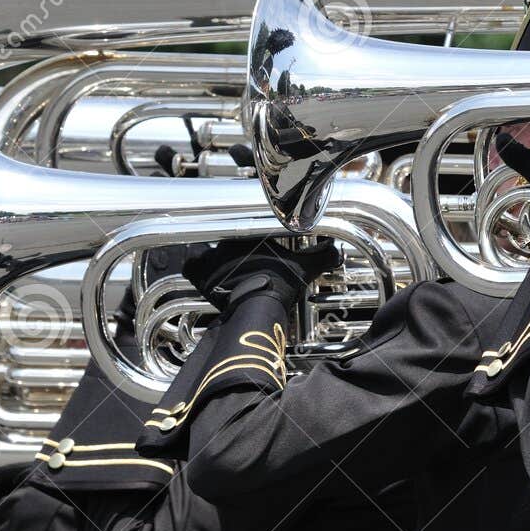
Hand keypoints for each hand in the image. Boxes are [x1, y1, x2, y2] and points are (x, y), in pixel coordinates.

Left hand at [179, 237, 341, 311]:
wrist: (258, 306)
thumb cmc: (280, 284)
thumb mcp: (305, 269)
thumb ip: (323, 256)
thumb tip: (338, 251)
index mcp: (250, 231)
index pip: (247, 224)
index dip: (251, 238)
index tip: (259, 250)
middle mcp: (228, 240)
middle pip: (227, 238)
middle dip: (234, 250)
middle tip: (247, 263)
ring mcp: (212, 257)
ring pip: (207, 248)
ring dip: (213, 257)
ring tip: (223, 268)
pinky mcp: (201, 275)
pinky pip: (190, 265)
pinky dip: (194, 268)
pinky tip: (201, 274)